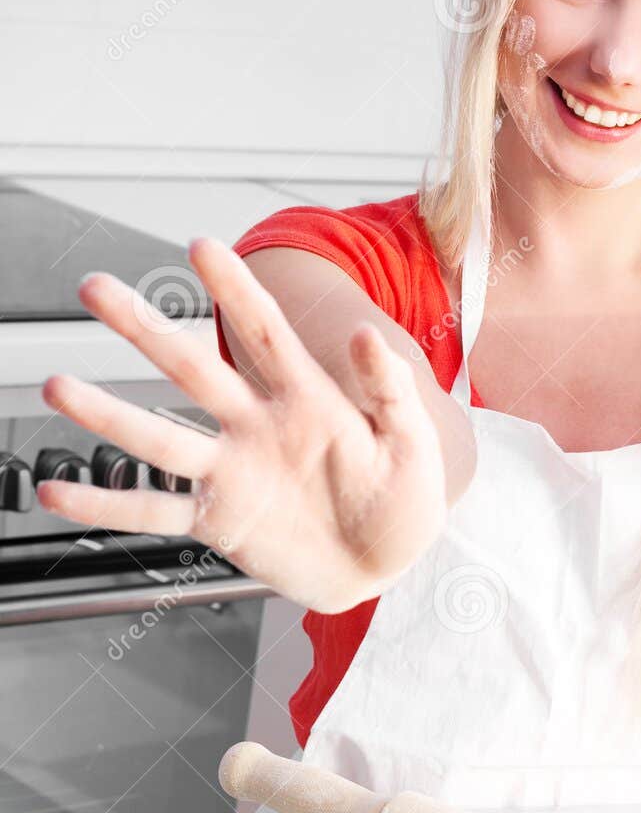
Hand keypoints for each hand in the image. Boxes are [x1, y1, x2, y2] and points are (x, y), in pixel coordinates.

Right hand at [38, 237, 450, 612]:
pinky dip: (106, 507)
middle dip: (144, 329)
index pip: (265, 332)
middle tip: (95, 288)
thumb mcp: (413, 444)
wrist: (384, 566)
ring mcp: (232, 473)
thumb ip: (391, 391)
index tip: (201, 246)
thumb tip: (366, 333)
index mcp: (306, 399)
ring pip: (160, 439)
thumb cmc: (403, 501)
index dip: (235, 290)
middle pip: (192, 370)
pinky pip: (154, 511)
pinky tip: (59, 493)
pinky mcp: (219, 521)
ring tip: (56, 387)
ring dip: (108, 414)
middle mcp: (256, 427)